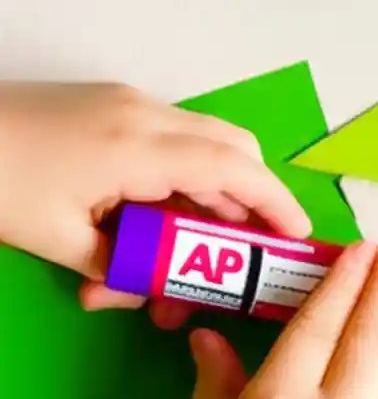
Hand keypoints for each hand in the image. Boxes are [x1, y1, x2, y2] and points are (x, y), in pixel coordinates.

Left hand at [0, 82, 309, 327]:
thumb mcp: (58, 241)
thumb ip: (120, 268)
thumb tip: (150, 295)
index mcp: (138, 146)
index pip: (235, 168)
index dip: (276, 203)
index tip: (298, 238)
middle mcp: (146, 114)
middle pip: (234, 147)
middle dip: (255, 198)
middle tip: (253, 248)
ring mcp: (127, 103)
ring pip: (204, 143)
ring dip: (214, 193)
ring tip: (196, 249)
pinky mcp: (109, 105)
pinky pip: (171, 140)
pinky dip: (184, 178)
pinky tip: (160, 217)